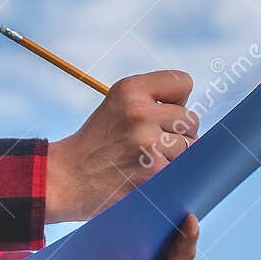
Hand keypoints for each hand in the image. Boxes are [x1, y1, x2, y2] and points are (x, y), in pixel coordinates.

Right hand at [45, 70, 197, 223]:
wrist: (68, 177)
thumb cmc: (98, 142)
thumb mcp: (117, 105)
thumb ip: (153, 100)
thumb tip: (192, 116)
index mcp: (130, 89)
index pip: (183, 82)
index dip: (176, 100)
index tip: (159, 113)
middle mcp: (139, 112)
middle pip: (190, 118)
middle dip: (176, 132)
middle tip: (149, 143)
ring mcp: (148, 143)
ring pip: (190, 145)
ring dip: (175, 155)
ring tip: (146, 160)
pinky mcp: (154, 171)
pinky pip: (182, 168)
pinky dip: (170, 174)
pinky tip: (147, 175)